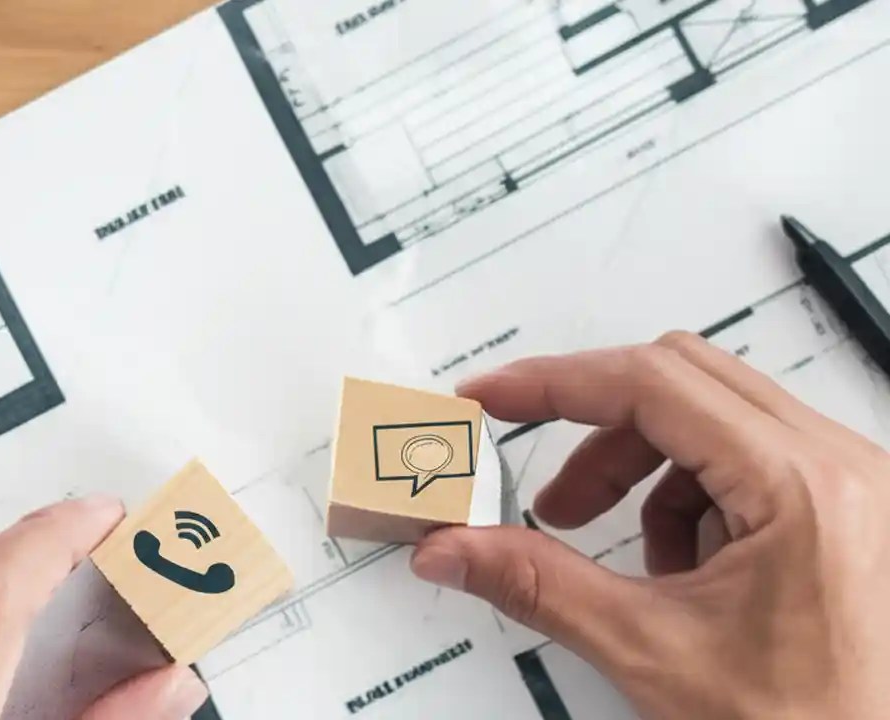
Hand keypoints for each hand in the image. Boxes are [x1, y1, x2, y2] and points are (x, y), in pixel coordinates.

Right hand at [411, 332, 889, 718]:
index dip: (555, 384)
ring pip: (710, 415)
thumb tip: (453, 548)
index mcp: (802, 486)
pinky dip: (687, 497)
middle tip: (548, 494)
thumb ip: (537, 585)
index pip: (652, 383)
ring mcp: (849, 483)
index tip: (493, 398)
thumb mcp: (650, 652)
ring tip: (622, 550)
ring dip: (642, 470)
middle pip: (681, 381)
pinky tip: (681, 567)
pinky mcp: (842, 505)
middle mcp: (841, 466)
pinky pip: (742, 457)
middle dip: (596, 431)